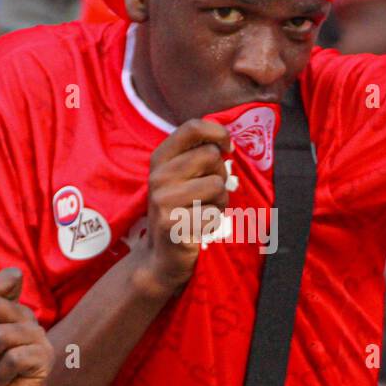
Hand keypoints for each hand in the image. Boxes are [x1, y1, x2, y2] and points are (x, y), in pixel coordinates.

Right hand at [140, 119, 232, 295]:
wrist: (161, 257)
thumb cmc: (182, 212)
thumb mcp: (182, 178)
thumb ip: (198, 156)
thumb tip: (227, 144)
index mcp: (160, 159)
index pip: (192, 127)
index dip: (217, 132)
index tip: (227, 147)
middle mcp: (158, 176)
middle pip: (211, 156)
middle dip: (221, 175)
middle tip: (208, 194)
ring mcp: (163, 201)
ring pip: (217, 185)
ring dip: (220, 201)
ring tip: (204, 212)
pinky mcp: (173, 225)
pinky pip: (214, 213)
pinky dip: (214, 223)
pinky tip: (200, 229)